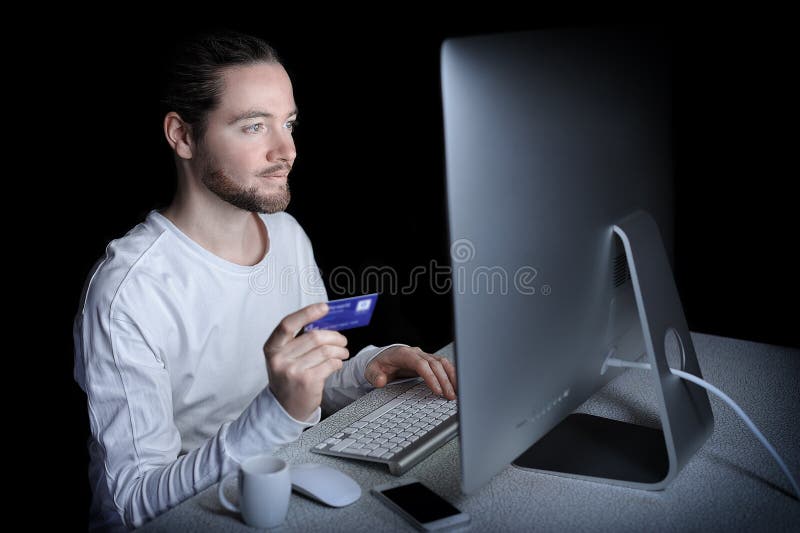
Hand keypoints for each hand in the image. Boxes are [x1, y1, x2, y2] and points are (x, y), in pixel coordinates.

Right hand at [263, 303, 348, 420]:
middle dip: (334, 336)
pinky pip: (330, 364)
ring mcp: (293, 371)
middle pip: (314, 337)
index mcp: (272, 348)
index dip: (307, 313)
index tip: (324, 307)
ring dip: (339, 350)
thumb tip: (325, 322)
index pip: (288, 324)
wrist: (285, 407)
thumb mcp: (284, 357)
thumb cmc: (288, 377)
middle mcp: (279, 359)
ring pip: (325, 350)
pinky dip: (338, 362)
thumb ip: (298, 340)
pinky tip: (337, 364)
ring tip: (343, 352)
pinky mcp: (307, 382)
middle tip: (342, 340)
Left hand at [365, 346, 456, 399]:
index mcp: (404, 354)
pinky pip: (444, 365)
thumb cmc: (380, 365)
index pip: (421, 364)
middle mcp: (417, 353)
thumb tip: (381, 381)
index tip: (437, 390)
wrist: (384, 358)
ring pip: (443, 363)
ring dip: (451, 376)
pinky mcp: (430, 361)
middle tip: (450, 396)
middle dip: (444, 380)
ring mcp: (425, 356)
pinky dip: (452, 374)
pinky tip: (457, 384)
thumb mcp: (372, 370)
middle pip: (435, 364)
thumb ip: (375, 376)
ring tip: (457, 392)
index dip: (430, 377)